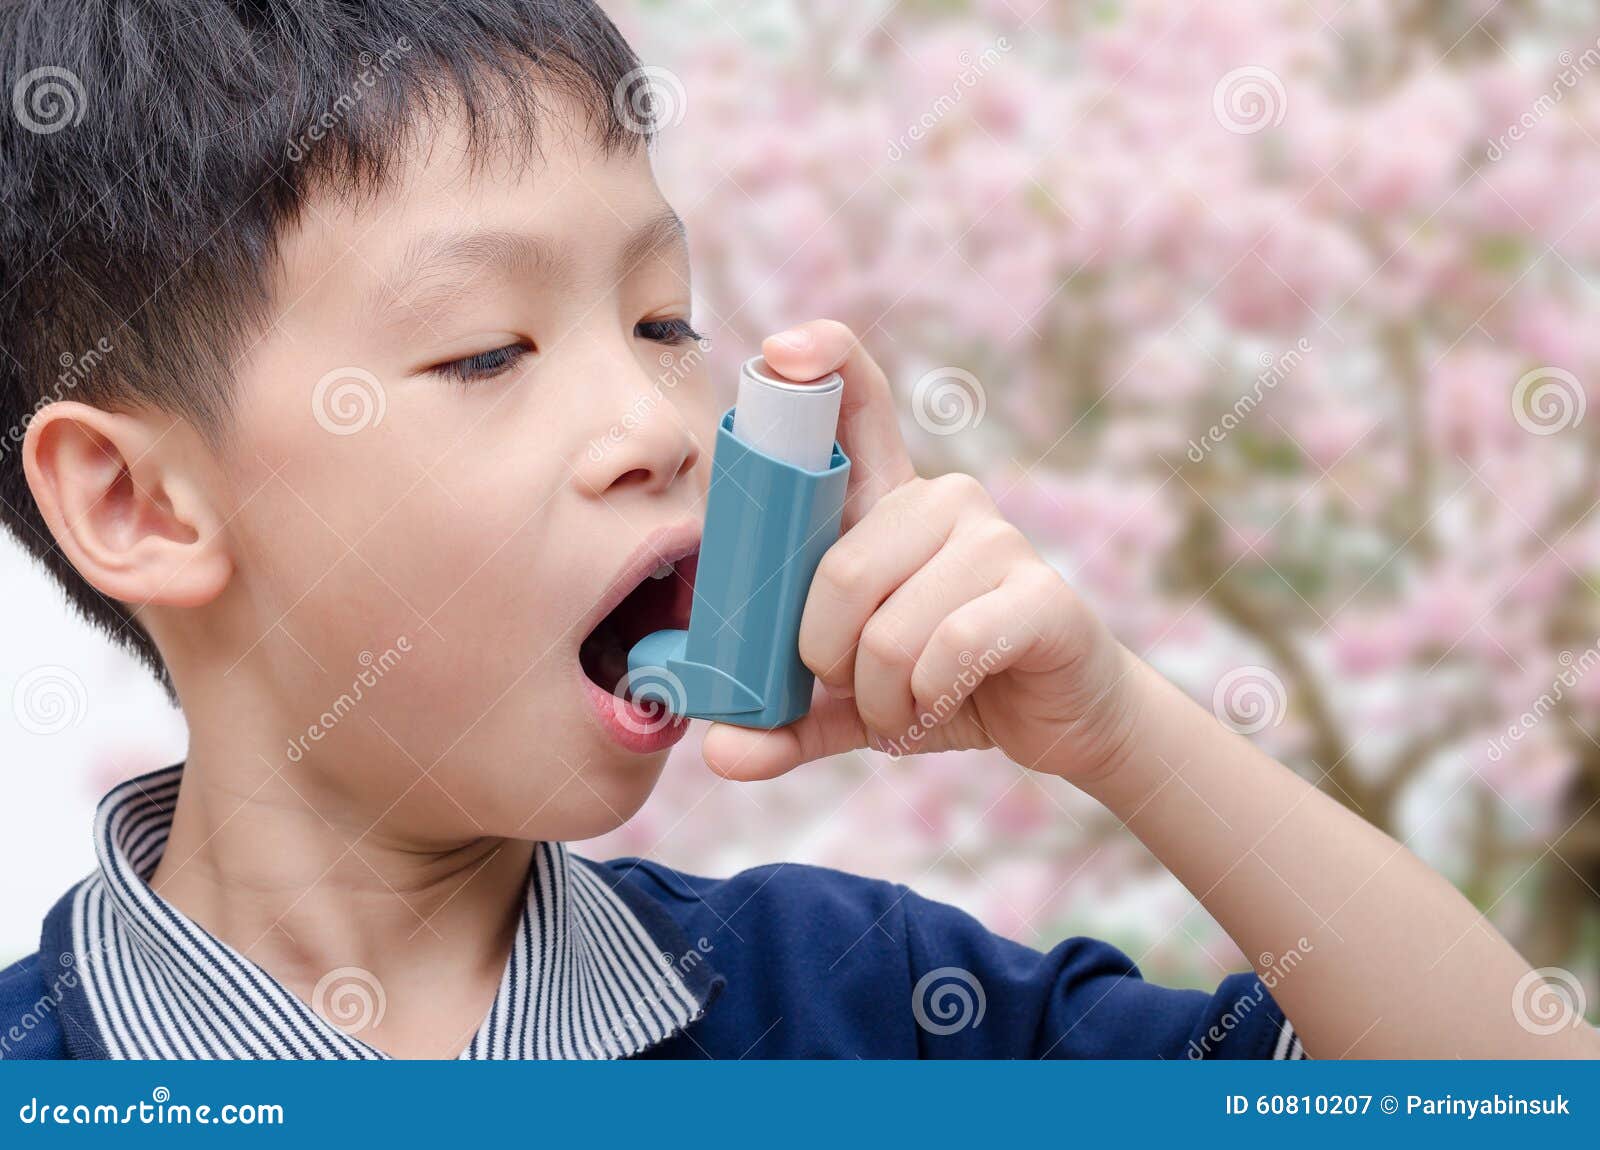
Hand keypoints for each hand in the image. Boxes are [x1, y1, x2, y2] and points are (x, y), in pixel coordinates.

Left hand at [700, 320, 1140, 784]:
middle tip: (851, 684)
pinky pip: (946, 649)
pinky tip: (940, 702)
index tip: (779, 350)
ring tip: (903, 701)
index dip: (823, 360)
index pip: (859, 400)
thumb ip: (785, 720)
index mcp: (890, 502)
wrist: (1058, 719)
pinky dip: (925, 699)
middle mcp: (944, 500)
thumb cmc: (943, 683)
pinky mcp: (1041, 595)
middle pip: (838, 570)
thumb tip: (717, 750)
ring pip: (887, 626)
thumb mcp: (850, 701)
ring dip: (878, 695)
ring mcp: (997, 539)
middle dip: (826, 658)